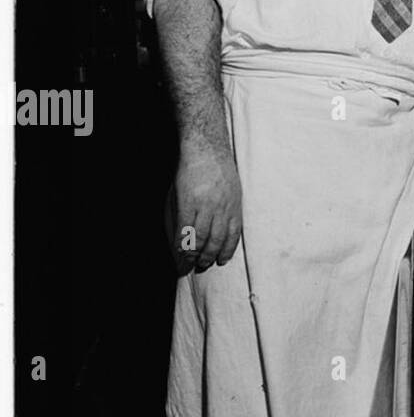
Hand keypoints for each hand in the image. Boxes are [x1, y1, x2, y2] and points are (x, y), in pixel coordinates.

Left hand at [172, 142, 242, 272]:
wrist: (208, 149)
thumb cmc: (187, 172)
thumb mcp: (173, 194)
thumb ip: (175, 220)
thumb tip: (177, 245)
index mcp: (189, 202)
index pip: (185, 236)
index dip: (182, 255)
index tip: (179, 266)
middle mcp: (209, 205)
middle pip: (203, 240)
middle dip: (196, 258)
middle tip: (191, 267)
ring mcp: (225, 204)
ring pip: (220, 238)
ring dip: (212, 255)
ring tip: (206, 264)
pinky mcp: (236, 204)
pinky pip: (235, 231)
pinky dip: (229, 247)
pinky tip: (223, 257)